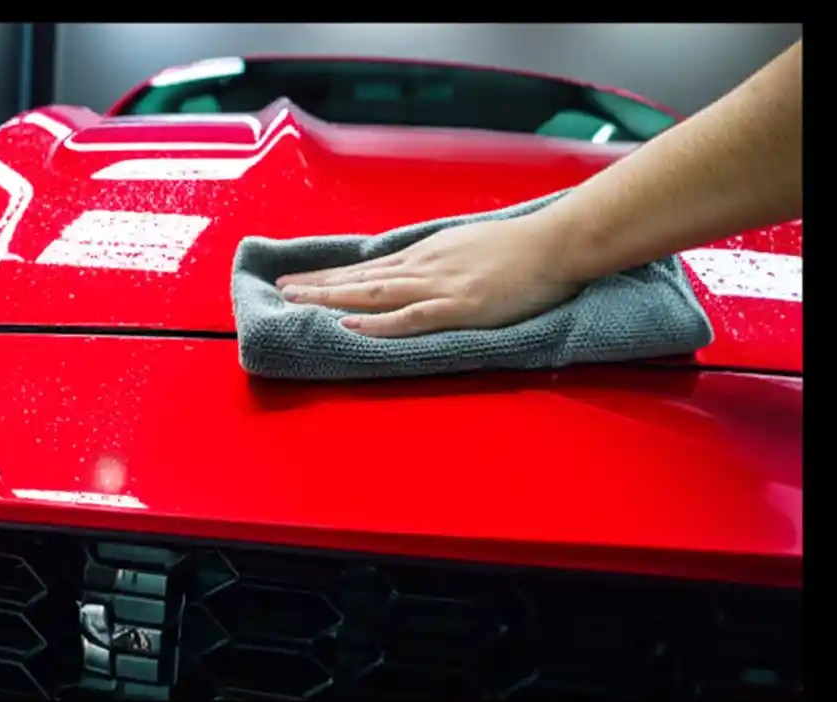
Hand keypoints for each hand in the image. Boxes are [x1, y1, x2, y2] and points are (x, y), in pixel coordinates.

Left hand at [275, 215, 581, 337]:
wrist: (556, 242)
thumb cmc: (519, 247)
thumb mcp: (467, 246)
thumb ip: (438, 261)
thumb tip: (411, 271)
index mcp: (426, 254)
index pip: (368, 266)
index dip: (332, 274)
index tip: (301, 278)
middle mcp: (423, 266)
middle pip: (360, 277)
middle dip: (318, 284)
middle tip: (280, 288)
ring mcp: (438, 286)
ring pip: (373, 293)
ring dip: (332, 297)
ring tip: (296, 300)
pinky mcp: (459, 306)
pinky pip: (410, 316)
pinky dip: (377, 322)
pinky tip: (350, 323)